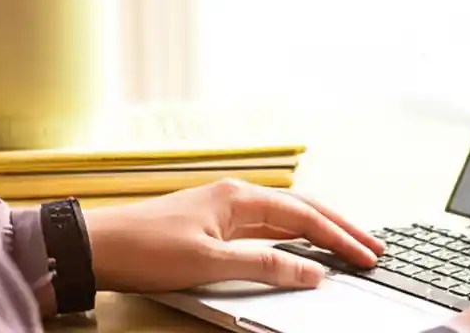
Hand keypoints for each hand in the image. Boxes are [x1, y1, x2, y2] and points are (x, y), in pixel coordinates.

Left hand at [82, 178, 383, 291]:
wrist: (97, 245)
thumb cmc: (144, 248)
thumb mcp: (209, 263)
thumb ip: (264, 267)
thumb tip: (310, 272)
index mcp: (240, 198)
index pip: (305, 217)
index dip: (340, 237)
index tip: (366, 255)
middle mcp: (236, 196)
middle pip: (303, 210)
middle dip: (341, 228)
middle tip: (372, 247)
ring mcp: (225, 209)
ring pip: (286, 217)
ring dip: (320, 231)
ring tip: (348, 244)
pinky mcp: (213, 224)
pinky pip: (267, 228)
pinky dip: (293, 237)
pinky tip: (301, 248)